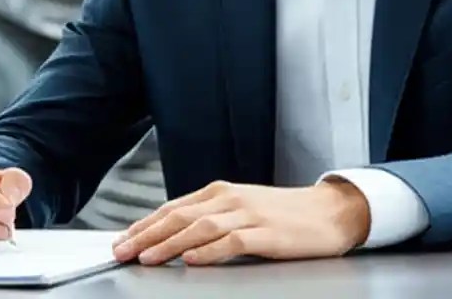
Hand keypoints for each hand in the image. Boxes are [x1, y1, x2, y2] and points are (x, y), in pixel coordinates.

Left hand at [111, 179, 369, 264]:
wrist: (329, 212)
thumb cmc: (282, 214)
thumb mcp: (241, 209)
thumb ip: (210, 218)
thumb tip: (173, 237)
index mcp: (220, 192)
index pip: (173, 208)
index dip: (145, 225)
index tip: (122, 240)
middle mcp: (230, 199)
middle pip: (179, 216)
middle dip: (147, 235)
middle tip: (123, 251)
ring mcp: (249, 215)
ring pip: (200, 227)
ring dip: (170, 244)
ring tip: (148, 258)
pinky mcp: (267, 234)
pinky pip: (233, 242)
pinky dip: (210, 251)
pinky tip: (192, 260)